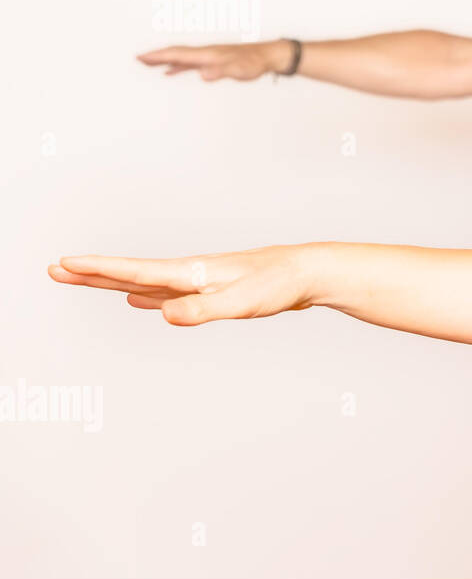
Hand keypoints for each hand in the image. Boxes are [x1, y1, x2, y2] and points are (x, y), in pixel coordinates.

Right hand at [47, 244, 319, 325]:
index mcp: (191, 274)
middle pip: (131, 274)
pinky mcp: (213, 291)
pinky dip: (149, 297)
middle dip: (93, 274)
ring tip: (84, 279)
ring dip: (114, 282)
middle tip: (54, 270)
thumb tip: (164, 314)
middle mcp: (191, 274)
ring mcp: (200, 282)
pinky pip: (169, 294)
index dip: (98, 270)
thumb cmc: (279, 285)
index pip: (135, 272)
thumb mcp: (241, 303)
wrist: (308, 273)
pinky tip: (141, 301)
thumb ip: (202, 309)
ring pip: (147, 283)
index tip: (63, 264)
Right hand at [136, 40, 291, 80]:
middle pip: (175, 53)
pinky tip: (170, 72)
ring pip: (181, 58)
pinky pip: (190, 64)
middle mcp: (205, 53)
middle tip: (137, 59)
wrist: (268, 55)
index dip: (158, 56)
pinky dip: (177, 67)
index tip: (140, 57)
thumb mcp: (238, 70)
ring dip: (163, 60)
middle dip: (156, 56)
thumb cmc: (254, 62)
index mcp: (206, 54)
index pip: (177, 54)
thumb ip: (220, 72)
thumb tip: (202, 75)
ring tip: (147, 64)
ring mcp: (208, 56)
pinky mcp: (213, 61)